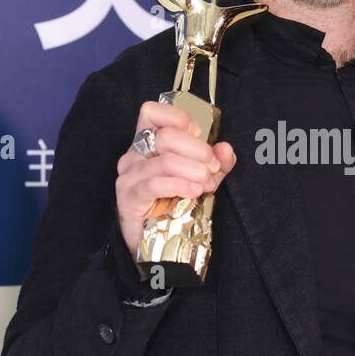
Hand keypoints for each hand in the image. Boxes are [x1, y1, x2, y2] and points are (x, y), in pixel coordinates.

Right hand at [115, 100, 236, 259]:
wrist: (156, 244)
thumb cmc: (174, 205)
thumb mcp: (201, 178)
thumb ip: (216, 162)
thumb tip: (225, 148)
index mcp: (147, 143)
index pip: (152, 112)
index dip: (178, 117)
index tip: (198, 134)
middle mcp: (134, 155)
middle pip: (166, 136)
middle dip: (197, 150)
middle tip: (211, 168)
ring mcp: (129, 176)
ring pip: (165, 161)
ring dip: (193, 171)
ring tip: (206, 184)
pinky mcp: (129, 197)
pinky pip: (155, 184)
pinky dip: (180, 185)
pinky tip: (193, 191)